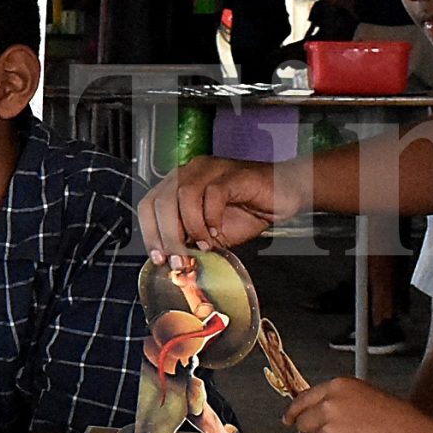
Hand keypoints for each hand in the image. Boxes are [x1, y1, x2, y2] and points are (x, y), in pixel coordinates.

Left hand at [138, 156, 301, 256]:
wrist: (283, 194)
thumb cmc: (247, 211)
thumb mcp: (212, 233)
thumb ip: (192, 241)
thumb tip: (174, 262)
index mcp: (178, 184)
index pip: (148, 204)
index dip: (149, 232)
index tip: (158, 258)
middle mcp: (189, 171)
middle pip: (161, 201)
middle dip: (167, 236)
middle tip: (179, 260)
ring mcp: (210, 169)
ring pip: (183, 195)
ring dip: (190, 227)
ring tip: (204, 246)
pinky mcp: (233, 174)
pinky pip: (213, 194)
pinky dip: (211, 218)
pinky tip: (218, 233)